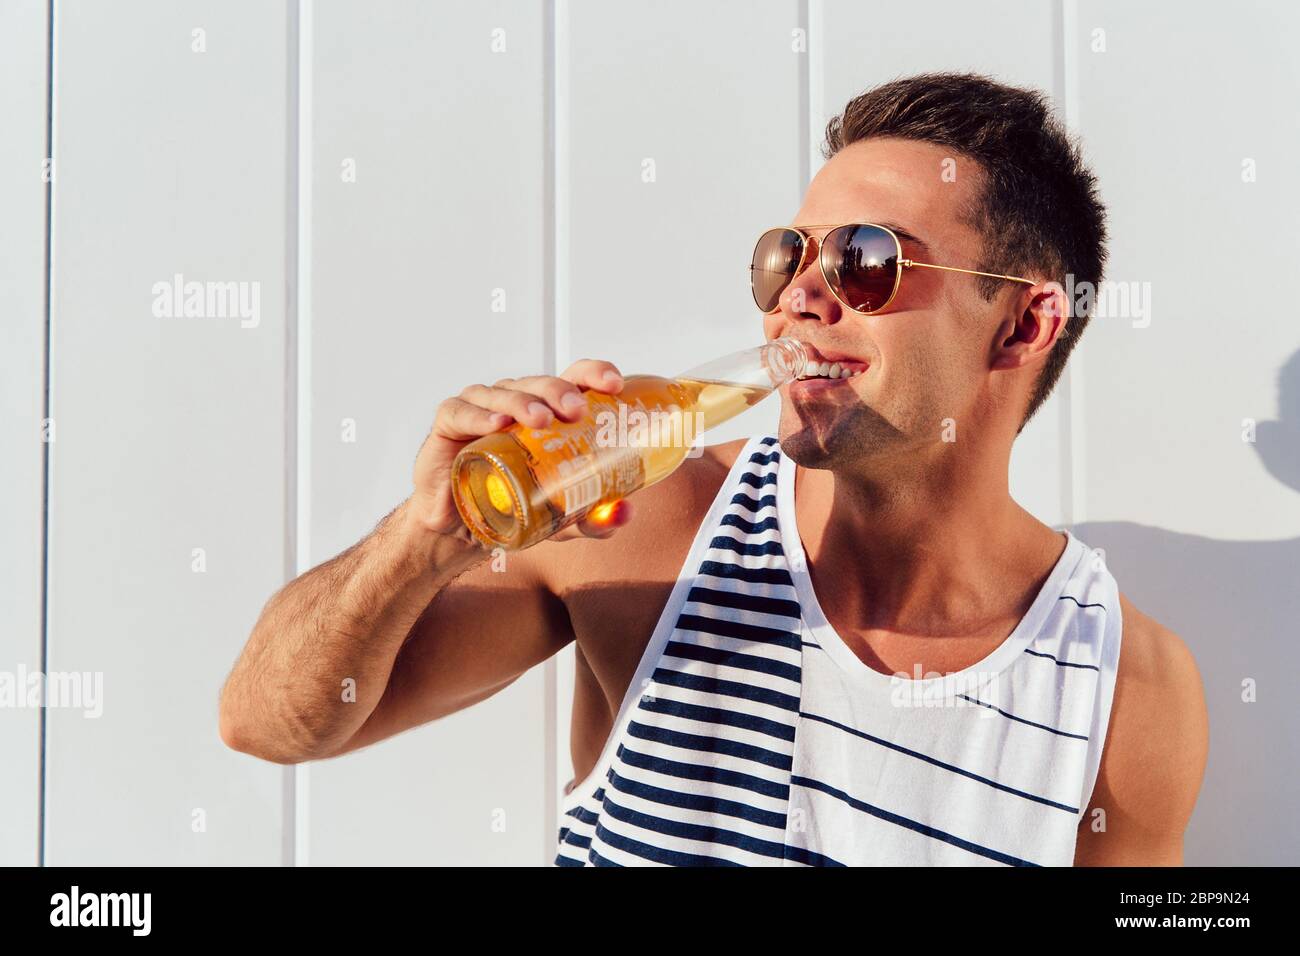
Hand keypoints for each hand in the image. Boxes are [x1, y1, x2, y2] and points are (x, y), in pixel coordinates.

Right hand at [411, 359, 633, 540]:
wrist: (460, 532)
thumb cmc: (510, 507)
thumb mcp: (559, 518)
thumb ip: (592, 517)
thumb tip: (624, 513)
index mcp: (547, 413)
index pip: (573, 379)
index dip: (594, 373)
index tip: (614, 386)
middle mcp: (515, 403)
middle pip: (540, 383)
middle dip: (561, 391)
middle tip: (577, 411)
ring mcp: (480, 409)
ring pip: (503, 393)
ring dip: (524, 402)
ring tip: (541, 419)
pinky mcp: (449, 425)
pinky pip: (461, 411)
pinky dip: (479, 415)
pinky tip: (495, 424)